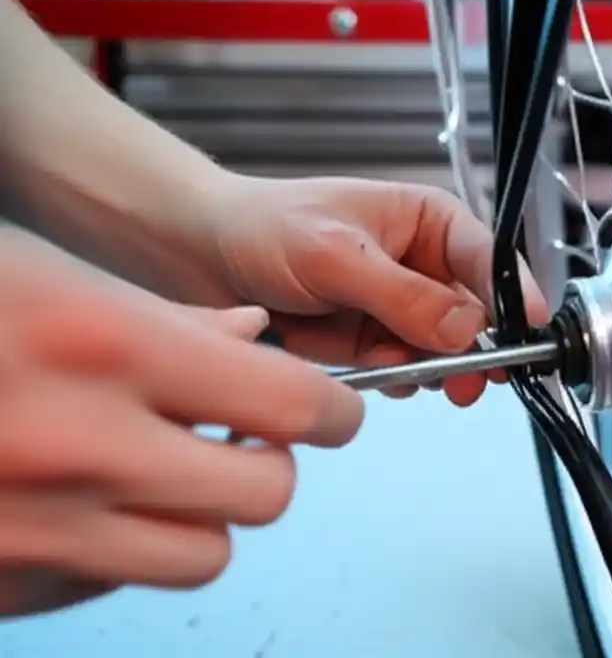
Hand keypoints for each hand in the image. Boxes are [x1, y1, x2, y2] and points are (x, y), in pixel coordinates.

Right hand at [0, 229, 362, 615]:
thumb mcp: (40, 271)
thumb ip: (163, 315)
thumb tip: (248, 337)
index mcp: (101, 344)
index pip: (291, 404)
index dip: (333, 409)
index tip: (334, 408)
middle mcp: (79, 448)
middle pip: (266, 494)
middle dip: (268, 462)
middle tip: (244, 434)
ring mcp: (34, 530)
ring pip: (202, 555)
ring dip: (203, 515)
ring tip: (163, 469)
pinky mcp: (2, 585)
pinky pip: (109, 585)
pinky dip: (118, 550)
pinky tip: (80, 500)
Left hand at [202, 174, 548, 405]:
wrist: (199, 255)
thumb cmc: (264, 228)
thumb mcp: (335, 255)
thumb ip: (403, 294)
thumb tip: (467, 326)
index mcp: (429, 221)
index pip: (490, 259)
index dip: (514, 298)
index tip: (528, 334)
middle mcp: (425, 262)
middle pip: (479, 312)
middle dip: (475, 347)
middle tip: (470, 381)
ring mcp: (403, 304)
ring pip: (448, 347)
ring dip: (434, 366)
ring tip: (407, 371)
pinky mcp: (378, 338)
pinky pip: (411, 367)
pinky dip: (401, 376)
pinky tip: (378, 371)